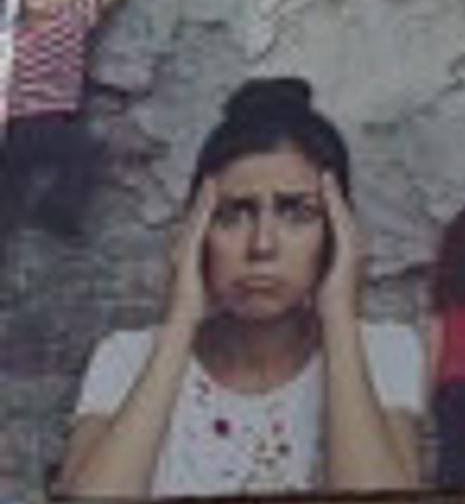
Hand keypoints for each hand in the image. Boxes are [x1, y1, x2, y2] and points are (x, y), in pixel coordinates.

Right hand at [161, 181, 217, 337]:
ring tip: (211, 182)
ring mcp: (181, 253)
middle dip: (202, 201)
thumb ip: (224, 283)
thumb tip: (243, 283)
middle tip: (211, 180)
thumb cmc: (199, 312)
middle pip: (193, 220)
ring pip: (193, 220)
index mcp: (189, 258)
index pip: (198, 230)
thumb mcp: (214, 290)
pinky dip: (202, 213)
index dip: (205, 213)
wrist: (182, 323)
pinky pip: (195, 229)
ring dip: (201, 201)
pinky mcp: (185, 255)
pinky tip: (210, 199)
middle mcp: (182, 252)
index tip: (216, 197)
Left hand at [315, 171, 363, 330]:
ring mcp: (354, 247)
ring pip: (343, 213)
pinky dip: (334, 204)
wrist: (336, 319)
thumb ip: (313, 269)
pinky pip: (340, 220)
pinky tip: (325, 191)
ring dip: (334, 194)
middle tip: (324, 174)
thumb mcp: (317, 281)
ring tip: (324, 176)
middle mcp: (353, 247)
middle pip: (343, 213)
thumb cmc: (324, 305)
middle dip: (334, 194)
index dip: (330, 205)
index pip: (337, 223)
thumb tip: (297, 264)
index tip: (319, 189)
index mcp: (345, 253)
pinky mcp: (349, 248)